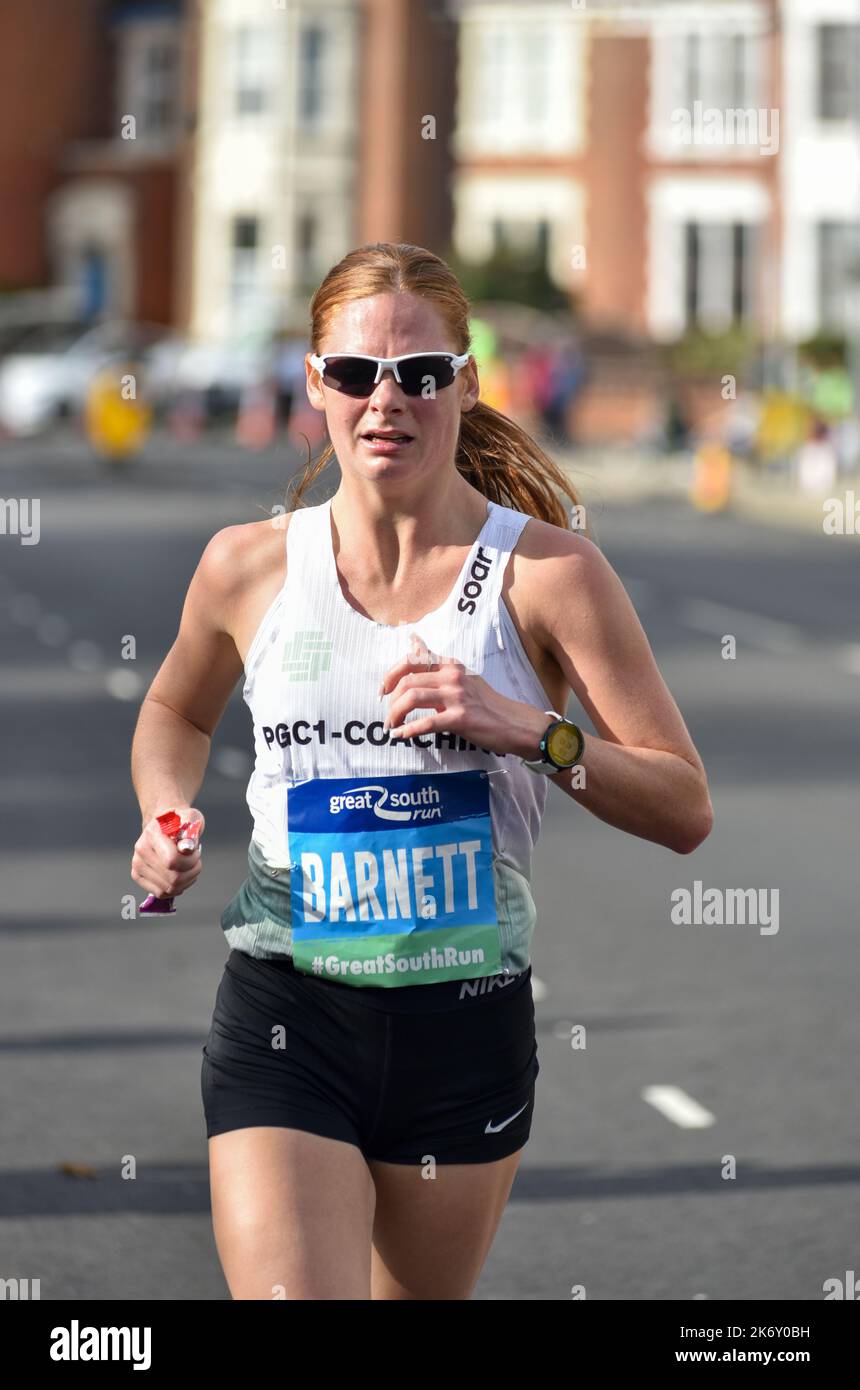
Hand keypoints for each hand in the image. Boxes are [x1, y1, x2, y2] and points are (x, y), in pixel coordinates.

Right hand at [131, 806, 204, 900]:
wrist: (163, 824)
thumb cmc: (179, 821)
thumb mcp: (191, 818)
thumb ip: (191, 832)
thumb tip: (187, 848)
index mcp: (152, 834)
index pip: (173, 861)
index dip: (190, 861)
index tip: (195, 852)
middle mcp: (141, 850)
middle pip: (173, 878)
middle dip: (192, 871)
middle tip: (194, 860)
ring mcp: (137, 865)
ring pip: (169, 888)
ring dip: (186, 880)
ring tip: (188, 866)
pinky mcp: (137, 876)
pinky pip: (162, 893)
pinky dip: (177, 888)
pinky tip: (180, 875)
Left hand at [379, 632, 545, 757]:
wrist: (514, 723)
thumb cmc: (486, 702)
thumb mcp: (462, 676)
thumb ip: (436, 663)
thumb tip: (413, 639)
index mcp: (451, 666)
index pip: (413, 659)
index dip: (392, 674)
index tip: (384, 689)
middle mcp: (453, 677)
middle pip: (407, 680)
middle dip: (390, 699)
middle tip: (387, 713)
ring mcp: (457, 697)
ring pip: (412, 698)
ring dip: (395, 714)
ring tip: (391, 725)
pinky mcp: (461, 718)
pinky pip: (426, 723)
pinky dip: (408, 731)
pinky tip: (401, 736)